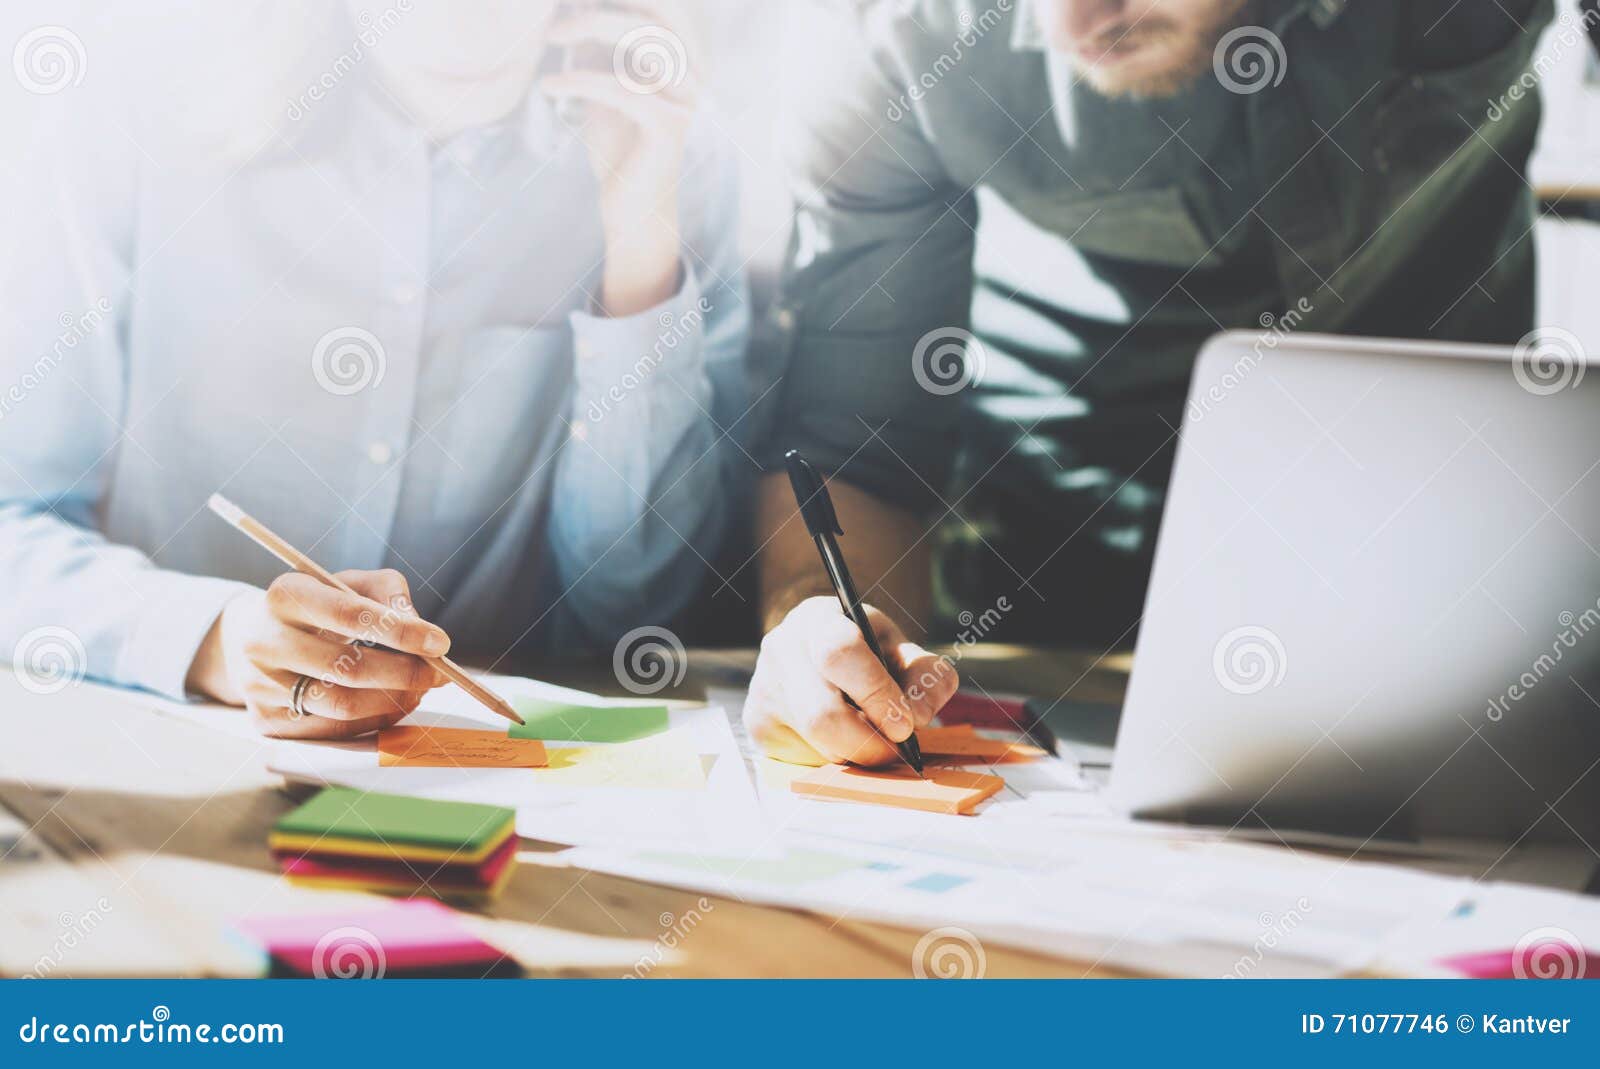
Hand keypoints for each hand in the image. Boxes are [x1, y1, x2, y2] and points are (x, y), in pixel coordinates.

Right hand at [187, 569, 450, 739]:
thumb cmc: (318, 605)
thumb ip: (388, 591)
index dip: (400, 630)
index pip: (349, 614)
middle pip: (348, 668)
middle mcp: (264, 641)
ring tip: (418, 689)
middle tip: (438, 674)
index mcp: (284, 595)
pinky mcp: (266, 721)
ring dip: (395, 702)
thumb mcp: (348, 582)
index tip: (440, 642)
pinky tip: (391, 704)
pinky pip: (334, 732)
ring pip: (343, 706)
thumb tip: (419, 626)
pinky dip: (374, 720)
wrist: (256, 637)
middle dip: (405, 673)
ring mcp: (260, 686)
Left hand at [540, 1, 700, 315]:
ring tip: (551, 37)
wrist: (632, 207)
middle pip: (659, 13)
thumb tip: (573, 5)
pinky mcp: (670, 128)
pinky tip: (550, 85)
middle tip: (559, 15)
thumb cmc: (618, 144)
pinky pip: (623, 89)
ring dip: (590, 28)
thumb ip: (598, 44)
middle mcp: (696, 73)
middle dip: (607, 5)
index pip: (663, 6)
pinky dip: (580, 80)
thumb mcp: (604, 82)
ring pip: (645, 40)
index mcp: (686, 56)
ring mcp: (688, 100)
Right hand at [743, 597, 959, 766]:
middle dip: (870, 742)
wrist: (818, 652)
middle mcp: (780, 650)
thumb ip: (925, 675)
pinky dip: (837, 758)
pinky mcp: (759, 726)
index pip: (839, 653)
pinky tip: (844, 738)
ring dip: (857, 752)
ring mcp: (764, 690)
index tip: (906, 724)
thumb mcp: (900, 650)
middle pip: (822, 714)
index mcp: (818, 619)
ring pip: (817, 744)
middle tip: (898, 748)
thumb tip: (919, 716)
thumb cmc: (866, 651)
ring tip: (871, 735)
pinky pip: (805, 759)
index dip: (876, 693)